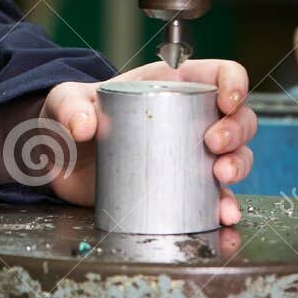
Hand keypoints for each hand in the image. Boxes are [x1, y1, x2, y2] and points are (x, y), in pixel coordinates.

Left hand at [0, 59, 256, 225]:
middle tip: (214, 147)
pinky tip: (224, 223)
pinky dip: (226, 211)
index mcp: (170, 84)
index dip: (233, 83)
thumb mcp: (65, 102)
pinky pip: (215, 199)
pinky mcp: (181, 190)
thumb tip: (84, 125)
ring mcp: (188, 155)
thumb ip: (70, 106)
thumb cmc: (70, 118)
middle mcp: (189, 117)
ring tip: (219, 181)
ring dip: (237, 168)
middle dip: (236, 132)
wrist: (60, 159)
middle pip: (237, 118)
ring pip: (235, 157)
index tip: (226, 102)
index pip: (217, 74)